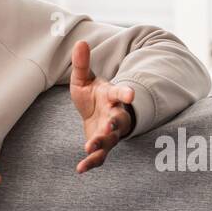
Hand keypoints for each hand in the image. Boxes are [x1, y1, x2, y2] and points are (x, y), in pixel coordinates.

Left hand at [69, 40, 134, 172]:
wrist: (96, 114)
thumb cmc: (93, 95)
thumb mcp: (83, 78)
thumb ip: (82, 64)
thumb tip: (80, 42)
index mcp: (111, 97)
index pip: (120, 94)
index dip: (125, 94)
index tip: (131, 95)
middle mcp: (114, 115)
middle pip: (118, 120)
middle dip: (115, 123)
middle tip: (111, 125)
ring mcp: (109, 133)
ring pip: (110, 140)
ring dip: (102, 143)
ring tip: (90, 148)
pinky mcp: (102, 146)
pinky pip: (99, 157)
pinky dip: (91, 163)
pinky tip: (80, 169)